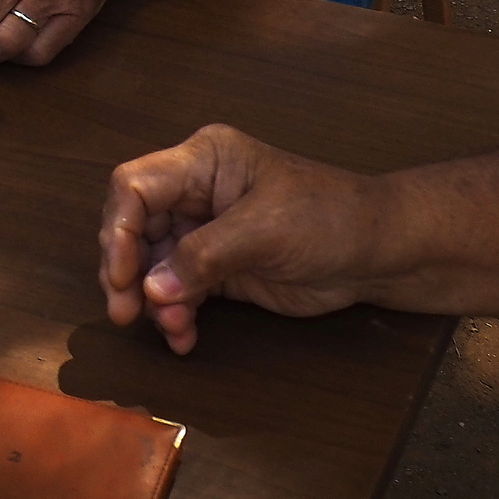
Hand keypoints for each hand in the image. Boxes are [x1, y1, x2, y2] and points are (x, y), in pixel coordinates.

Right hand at [98, 124, 379, 354]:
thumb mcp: (265, 230)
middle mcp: (194, 193)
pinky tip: (185, 337)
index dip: (118, 228)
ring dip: (153, 302)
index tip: (123, 275)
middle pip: (134, 227)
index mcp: (203, 162)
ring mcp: (203, 232)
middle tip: (126, 312)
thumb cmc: (330, 218)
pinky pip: (178, 291)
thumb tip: (152, 289)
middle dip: (126, 271)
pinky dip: (175, 315)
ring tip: (173, 329)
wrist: (379, 253)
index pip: (135, 186)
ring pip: (151, 266)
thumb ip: (204, 256)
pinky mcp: (216, 268)